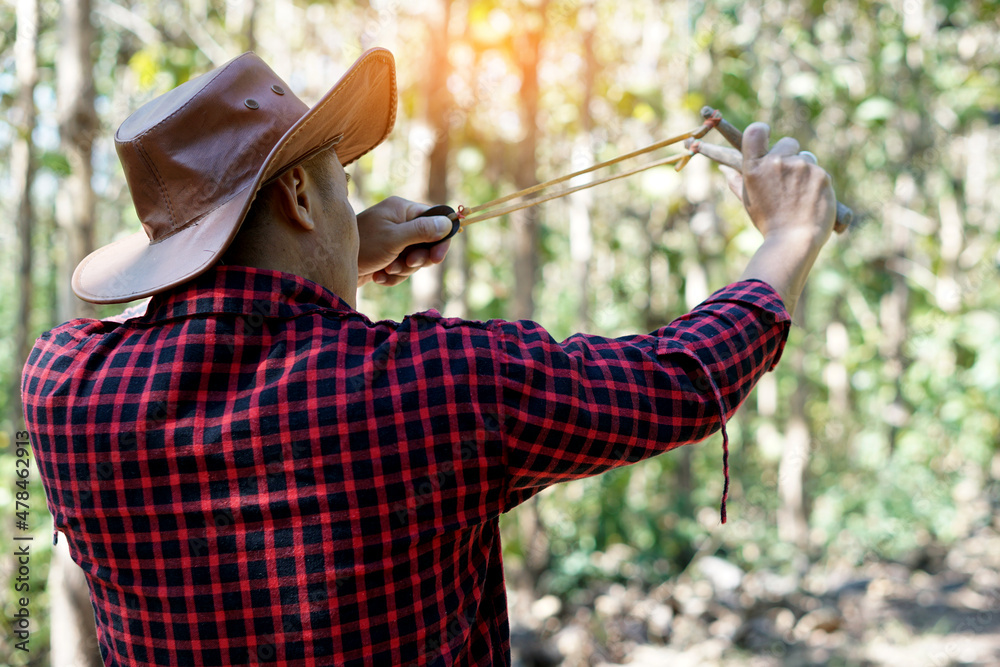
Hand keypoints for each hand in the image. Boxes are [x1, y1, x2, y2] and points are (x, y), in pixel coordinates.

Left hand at [356, 197, 453, 286]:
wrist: (333, 268)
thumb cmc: (363, 248)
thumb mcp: (394, 239)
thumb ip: (422, 231)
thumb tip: (449, 223)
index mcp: (402, 209)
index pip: (435, 219)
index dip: (440, 239)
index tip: (436, 258)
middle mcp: (399, 221)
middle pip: (427, 242)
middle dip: (417, 258)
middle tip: (406, 264)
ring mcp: (393, 239)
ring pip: (415, 258)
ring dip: (403, 269)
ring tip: (386, 270)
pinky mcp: (387, 255)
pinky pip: (402, 268)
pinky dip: (393, 276)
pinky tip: (378, 276)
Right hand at [721, 123, 835, 246]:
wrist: (794, 241)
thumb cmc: (768, 222)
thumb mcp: (749, 201)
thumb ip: (737, 181)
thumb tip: (725, 169)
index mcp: (754, 167)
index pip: (755, 131)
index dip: (762, 131)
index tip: (766, 134)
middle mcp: (777, 162)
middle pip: (787, 143)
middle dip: (789, 155)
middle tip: (787, 178)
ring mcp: (801, 166)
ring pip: (806, 157)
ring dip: (804, 169)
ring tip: (799, 194)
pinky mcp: (821, 174)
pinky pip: (819, 171)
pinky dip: (816, 182)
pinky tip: (811, 199)